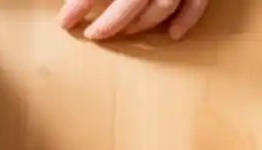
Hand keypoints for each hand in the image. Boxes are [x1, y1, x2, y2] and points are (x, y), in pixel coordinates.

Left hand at [59, 0, 208, 40]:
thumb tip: (71, 1)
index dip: (79, 4)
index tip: (64, 23)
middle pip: (132, 0)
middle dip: (111, 22)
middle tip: (93, 34)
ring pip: (163, 5)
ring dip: (141, 24)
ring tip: (124, 32)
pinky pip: (198, 3)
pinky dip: (188, 20)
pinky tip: (173, 35)